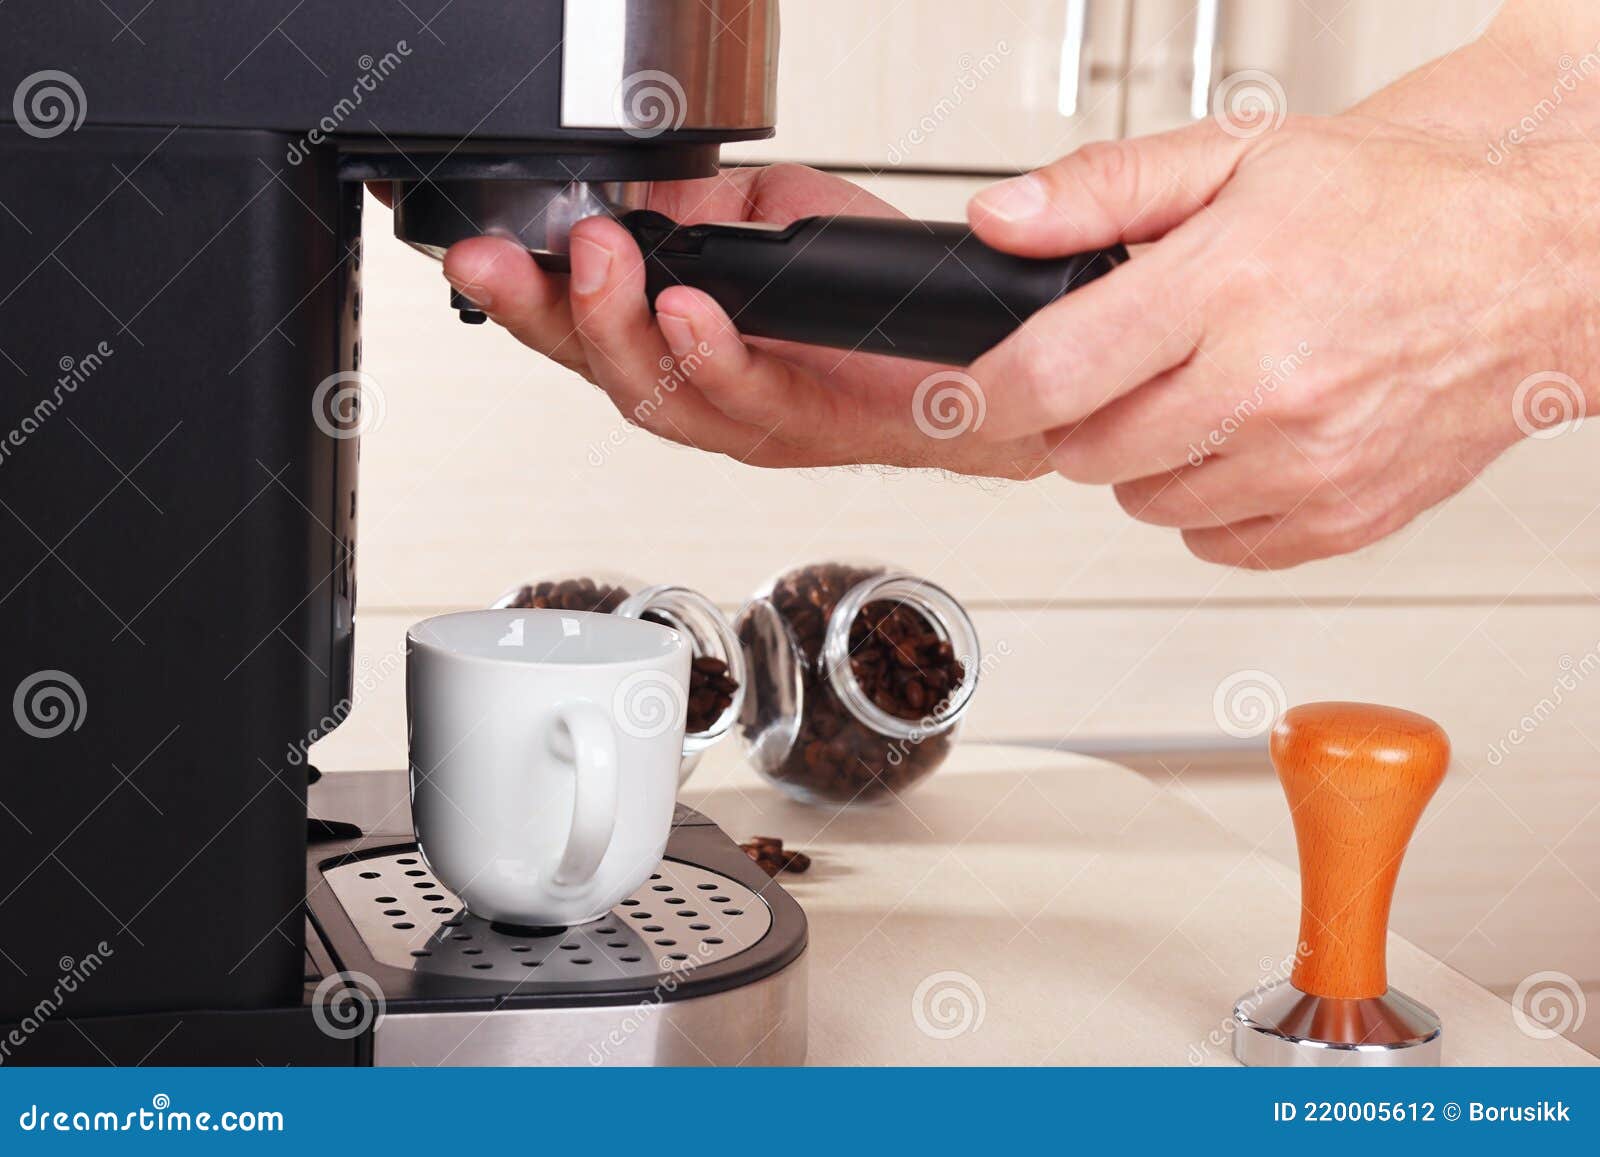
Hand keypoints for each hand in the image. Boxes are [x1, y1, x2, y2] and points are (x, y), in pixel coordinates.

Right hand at [439, 165, 1052, 476]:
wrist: (974, 367)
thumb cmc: (874, 310)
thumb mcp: (773, 224)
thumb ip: (702, 215)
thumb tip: (641, 199)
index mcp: (677, 343)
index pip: (576, 321)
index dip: (517, 289)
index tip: (474, 250)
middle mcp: (699, 391)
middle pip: (591, 364)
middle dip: (535, 309)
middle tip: (495, 260)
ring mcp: (746, 418)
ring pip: (650, 391)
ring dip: (613, 323)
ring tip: (596, 259)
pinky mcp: (804, 426)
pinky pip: (744, 395)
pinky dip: (708, 353)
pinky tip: (688, 308)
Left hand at [964, 109, 1598, 567]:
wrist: (1532, 265)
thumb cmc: (1396, 207)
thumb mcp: (1234, 159)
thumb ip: (1100, 192)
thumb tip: (1001, 221)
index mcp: (1232, 285)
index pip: (1055, 373)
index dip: (990, 389)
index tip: (974, 390)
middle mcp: (1270, 387)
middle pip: (1085, 452)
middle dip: (1076, 415)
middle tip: (1118, 368)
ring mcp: (1309, 465)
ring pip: (1143, 504)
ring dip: (1143, 460)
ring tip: (1199, 392)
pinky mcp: (1342, 519)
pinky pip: (1216, 544)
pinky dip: (1209, 503)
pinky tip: (1243, 440)